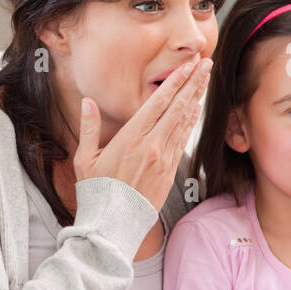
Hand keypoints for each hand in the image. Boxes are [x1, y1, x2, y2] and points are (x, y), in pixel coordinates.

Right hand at [72, 54, 210, 211]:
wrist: (113, 225)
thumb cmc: (95, 192)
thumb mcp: (84, 159)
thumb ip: (89, 128)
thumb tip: (87, 102)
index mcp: (130, 138)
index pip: (158, 103)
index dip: (175, 83)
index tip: (187, 66)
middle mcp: (151, 145)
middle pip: (177, 108)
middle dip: (193, 84)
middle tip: (206, 64)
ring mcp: (163, 159)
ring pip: (183, 122)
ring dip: (195, 99)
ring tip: (205, 81)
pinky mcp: (169, 172)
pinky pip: (182, 141)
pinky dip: (190, 123)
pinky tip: (195, 110)